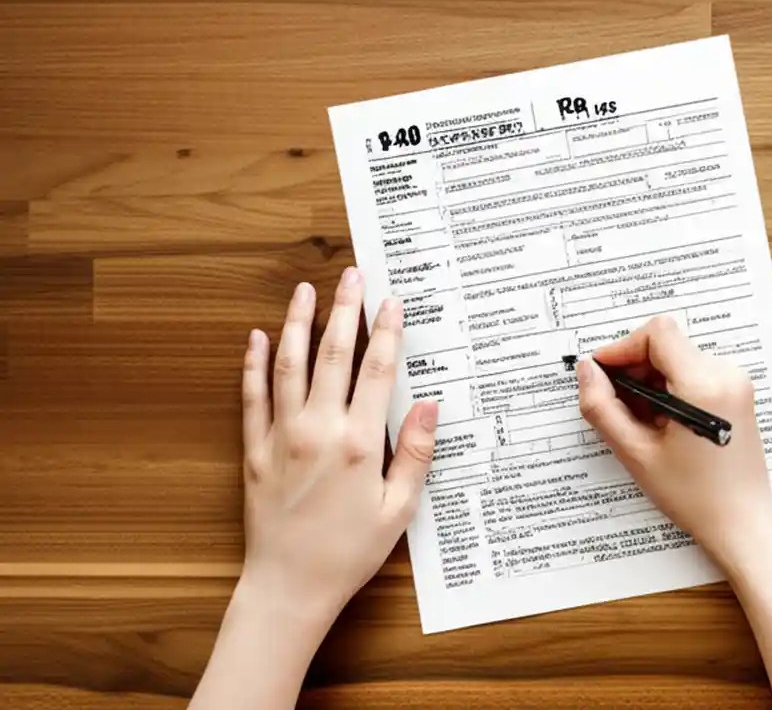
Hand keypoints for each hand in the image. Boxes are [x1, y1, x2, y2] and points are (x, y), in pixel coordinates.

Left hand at [237, 267, 437, 628]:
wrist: (289, 587)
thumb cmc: (349, 553)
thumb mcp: (399, 510)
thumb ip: (413, 454)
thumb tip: (428, 405)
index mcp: (358, 443)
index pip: (377, 371)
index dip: (387, 332)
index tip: (392, 301)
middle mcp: (318, 430)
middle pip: (333, 355)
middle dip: (345, 310)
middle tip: (352, 275)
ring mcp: (282, 437)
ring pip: (289, 365)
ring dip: (298, 322)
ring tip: (305, 289)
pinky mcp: (255, 451)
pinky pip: (252, 397)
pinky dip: (255, 364)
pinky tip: (259, 337)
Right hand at [575, 316, 771, 558]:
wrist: (742, 522)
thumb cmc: (695, 496)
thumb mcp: (637, 453)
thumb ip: (603, 407)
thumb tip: (588, 372)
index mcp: (704, 384)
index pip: (657, 333)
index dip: (622, 348)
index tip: (602, 373)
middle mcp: (725, 374)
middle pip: (666, 344)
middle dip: (634, 368)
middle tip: (616, 406)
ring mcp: (735, 382)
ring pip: (677, 358)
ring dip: (651, 381)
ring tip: (639, 423)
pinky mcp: (736, 393)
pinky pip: (693, 373)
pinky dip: (669, 389)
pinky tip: (660, 424)